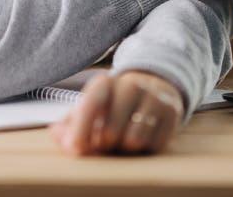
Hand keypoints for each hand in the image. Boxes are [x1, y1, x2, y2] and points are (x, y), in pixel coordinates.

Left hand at [48, 70, 184, 155]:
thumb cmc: (113, 104)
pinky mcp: (172, 112)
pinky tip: (142, 137)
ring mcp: (154, 97)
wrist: (153, 87)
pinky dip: (145, 148)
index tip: (75, 149)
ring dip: (125, 147)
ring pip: (134, 140)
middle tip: (104, 142)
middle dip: (104, 144)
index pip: (92, 104)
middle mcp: (131, 85)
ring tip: (123, 138)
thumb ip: (69, 124)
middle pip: (111, 131)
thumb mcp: (89, 109)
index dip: (81, 129)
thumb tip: (59, 138)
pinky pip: (155, 144)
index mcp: (105, 82)